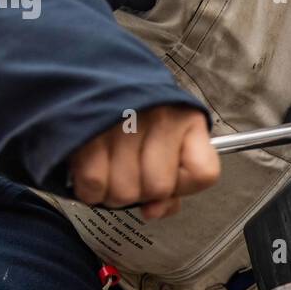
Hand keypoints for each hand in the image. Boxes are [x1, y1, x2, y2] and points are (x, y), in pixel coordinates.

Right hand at [69, 105, 220, 220]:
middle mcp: (159, 118)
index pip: (203, 173)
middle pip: (158, 188)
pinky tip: (92, 173)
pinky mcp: (88, 131)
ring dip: (113, 193)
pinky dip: (90, 191)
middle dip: (142, 193)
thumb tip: (155, 211)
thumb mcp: (165, 143)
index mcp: (187, 120)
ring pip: (125, 193)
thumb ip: (171, 184)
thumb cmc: (134, 118)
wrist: (91, 78)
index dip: (183, 187)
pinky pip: (94, 184)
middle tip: (131, 175)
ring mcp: (122, 123)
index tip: (170, 179)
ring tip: (110, 172)